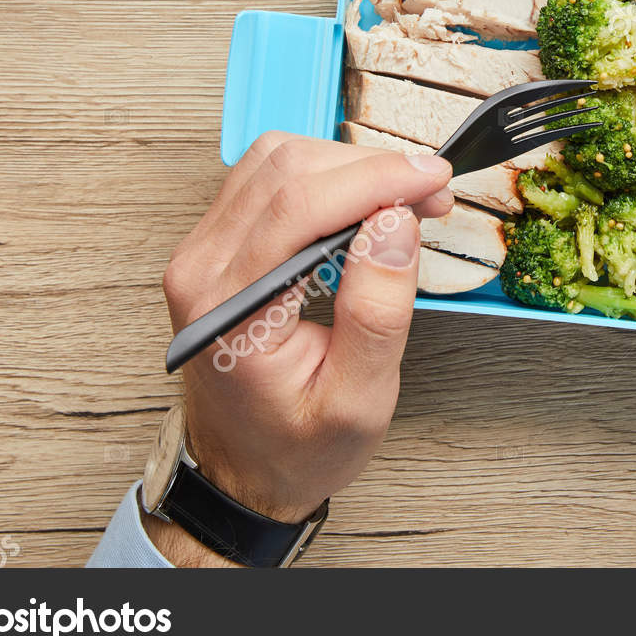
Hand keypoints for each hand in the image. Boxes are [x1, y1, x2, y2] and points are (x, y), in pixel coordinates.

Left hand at [148, 132, 453, 564]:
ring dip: (348, 166)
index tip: (434, 179)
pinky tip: (362, 201)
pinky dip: (323, 175)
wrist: (243, 473)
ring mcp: (201, 252)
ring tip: (403, 198)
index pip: (299, 206)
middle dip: (372, 168)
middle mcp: (201, 269)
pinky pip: (265, 179)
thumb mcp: (358, 399)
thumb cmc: (296, 447)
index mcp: (230, 309)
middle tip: (432, 194)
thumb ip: (377, 311)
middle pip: (287, 170)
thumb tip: (395, 222)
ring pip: (275, 161)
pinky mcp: (214, 245)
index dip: (376, 178)